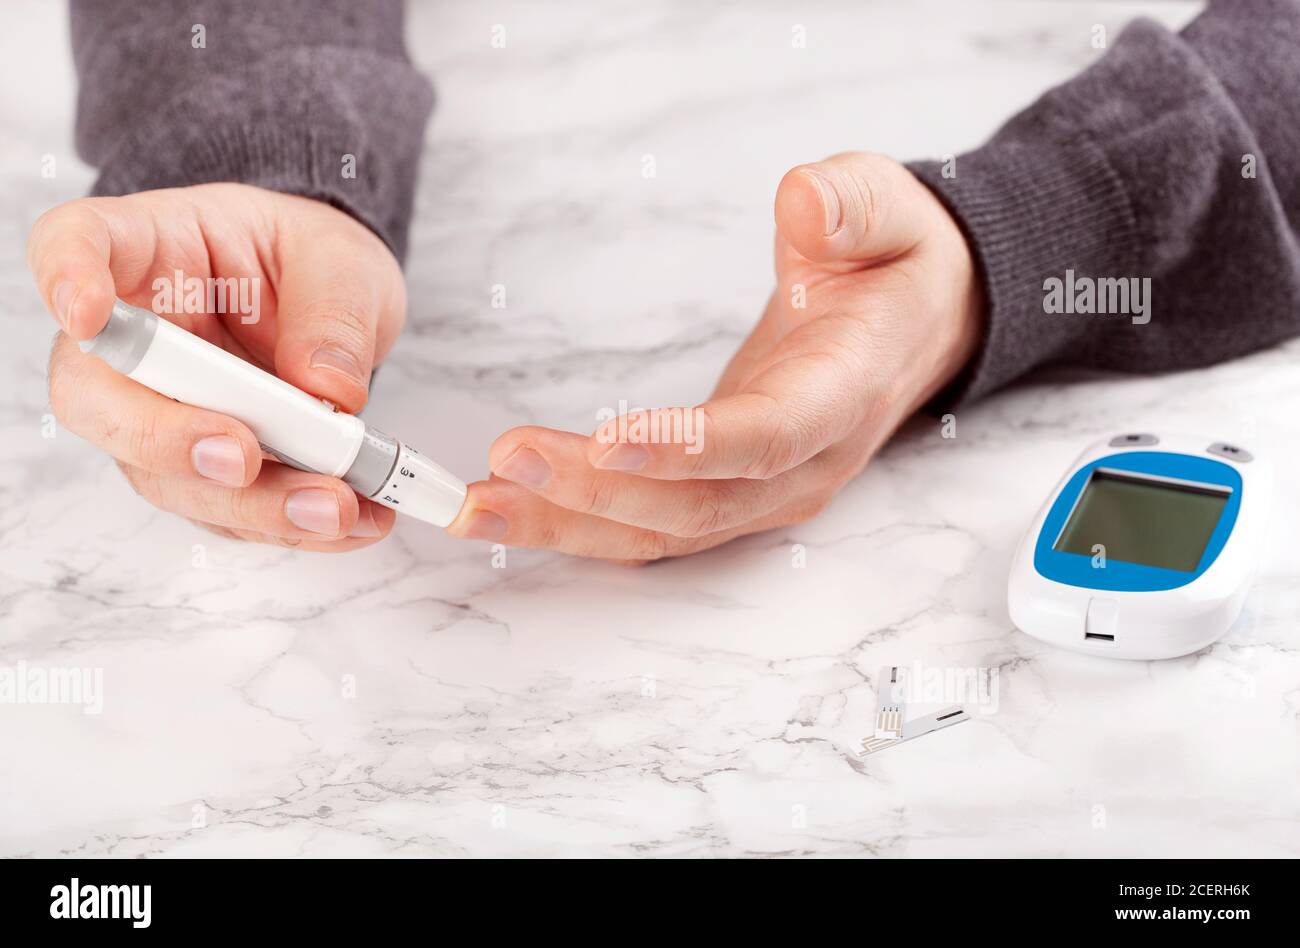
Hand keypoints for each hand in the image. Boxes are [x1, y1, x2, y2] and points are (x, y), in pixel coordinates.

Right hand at [29, 183, 405, 549]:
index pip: (73, 245)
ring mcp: (158, 411)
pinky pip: (228, 509)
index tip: (88, 312)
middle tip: (243, 458)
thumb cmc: (313, 263)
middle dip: (166, 441)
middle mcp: (135, 339)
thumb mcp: (343, 262)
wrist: (337, 307)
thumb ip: (334, 314)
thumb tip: (328, 390)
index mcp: (151, 248)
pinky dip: (292, 523)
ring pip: (165, 477)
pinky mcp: (199, 468)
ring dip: (252, 503)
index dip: (65, 278)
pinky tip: (353, 518)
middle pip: (97, 398)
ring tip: (333, 507)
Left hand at [448, 153, 984, 560]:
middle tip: (506, 461)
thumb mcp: (889, 208)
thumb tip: (803, 203)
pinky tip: (509, 507)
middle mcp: (806, 464)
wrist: (914, 324)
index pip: (770, 436)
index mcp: (846, 391)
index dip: (689, 446)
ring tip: (477, 506)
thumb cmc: (892, 267)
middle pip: (696, 505)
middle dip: (596, 493)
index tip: (604, 439)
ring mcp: (765, 491)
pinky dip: (577, 524)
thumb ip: (852, 205)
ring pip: (661, 532)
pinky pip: (649, 527)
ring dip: (567, 525)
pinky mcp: (726, 494)